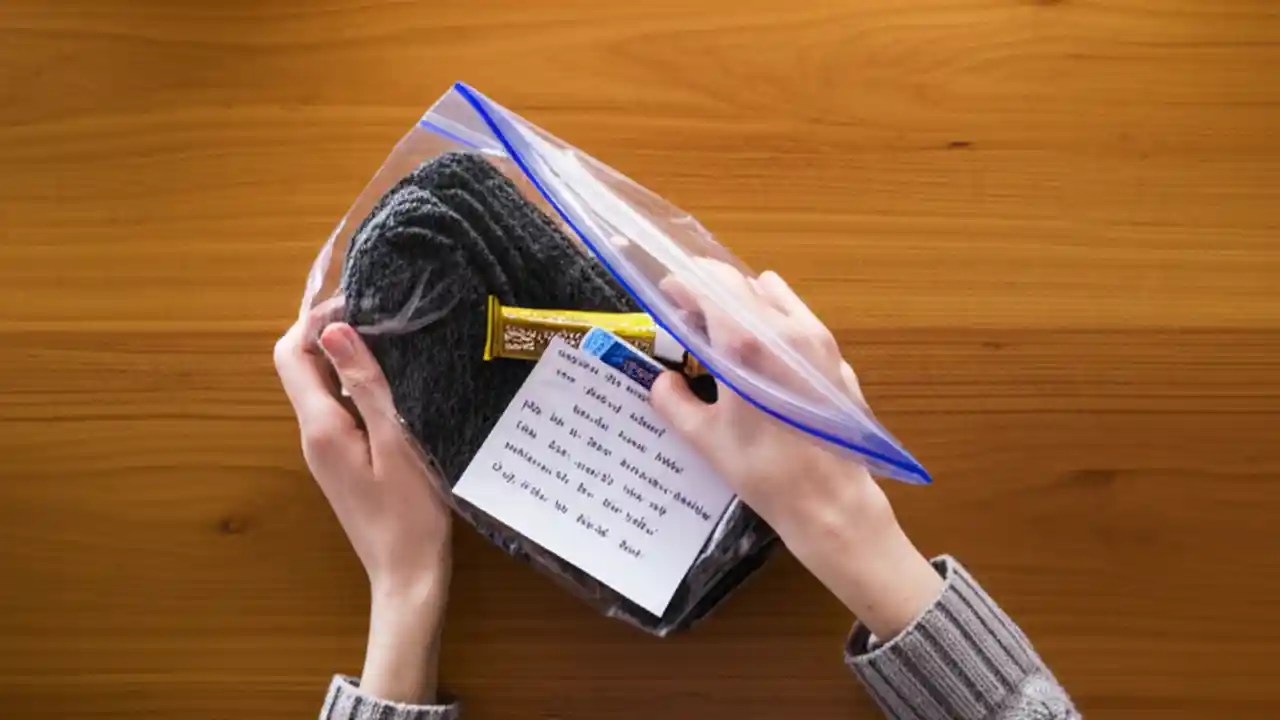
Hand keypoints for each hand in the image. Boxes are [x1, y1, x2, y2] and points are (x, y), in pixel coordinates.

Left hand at [274, 301, 450, 702]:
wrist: (408, 576)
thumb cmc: (410, 514)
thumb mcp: (397, 442)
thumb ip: (366, 386)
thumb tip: (334, 330)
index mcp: (321, 427)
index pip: (291, 354)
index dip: (315, 319)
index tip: (359, 301)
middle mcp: (313, 435)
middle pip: (302, 366)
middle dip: (330, 332)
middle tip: (380, 313)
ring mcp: (325, 450)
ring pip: (321, 387)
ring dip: (346, 358)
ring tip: (394, 340)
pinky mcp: (342, 461)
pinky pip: (338, 408)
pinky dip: (357, 385)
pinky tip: (394, 383)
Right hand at [650, 268, 942, 637]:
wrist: (830, 500)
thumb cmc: (763, 470)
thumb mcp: (705, 438)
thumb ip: (673, 401)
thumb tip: (664, 381)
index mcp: (746, 343)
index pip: (712, 284)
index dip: (685, 283)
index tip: (668, 293)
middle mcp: (786, 329)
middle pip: (742, 283)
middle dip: (711, 292)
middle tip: (691, 317)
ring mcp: (817, 340)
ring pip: (775, 295)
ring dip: (746, 301)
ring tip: (728, 333)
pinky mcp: (836, 357)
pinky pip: (800, 319)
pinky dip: (775, 321)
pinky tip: (765, 359)